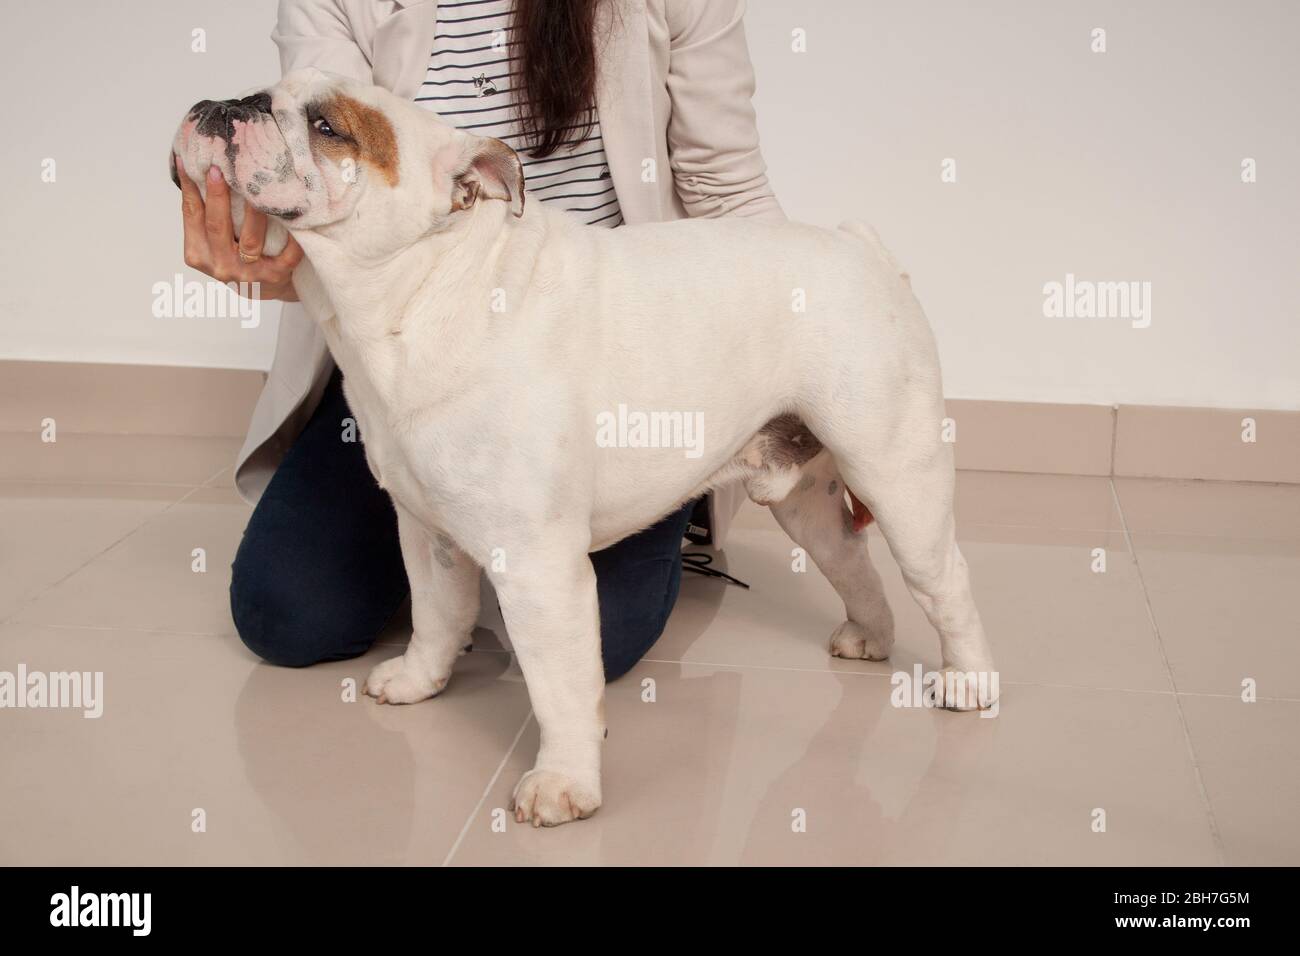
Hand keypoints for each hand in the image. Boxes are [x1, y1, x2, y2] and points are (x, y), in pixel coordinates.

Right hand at [178, 159, 303, 300]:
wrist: (264, 289)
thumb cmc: (235, 256)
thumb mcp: (213, 240)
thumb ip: (207, 214)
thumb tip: (200, 166)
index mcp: (198, 253)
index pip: (191, 214)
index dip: (190, 188)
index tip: (188, 161)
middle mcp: (220, 265)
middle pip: (217, 226)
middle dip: (217, 195)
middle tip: (219, 168)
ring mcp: (248, 274)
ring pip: (251, 239)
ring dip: (255, 211)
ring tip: (257, 186)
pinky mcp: (275, 276)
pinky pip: (286, 254)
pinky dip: (292, 237)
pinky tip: (293, 215)